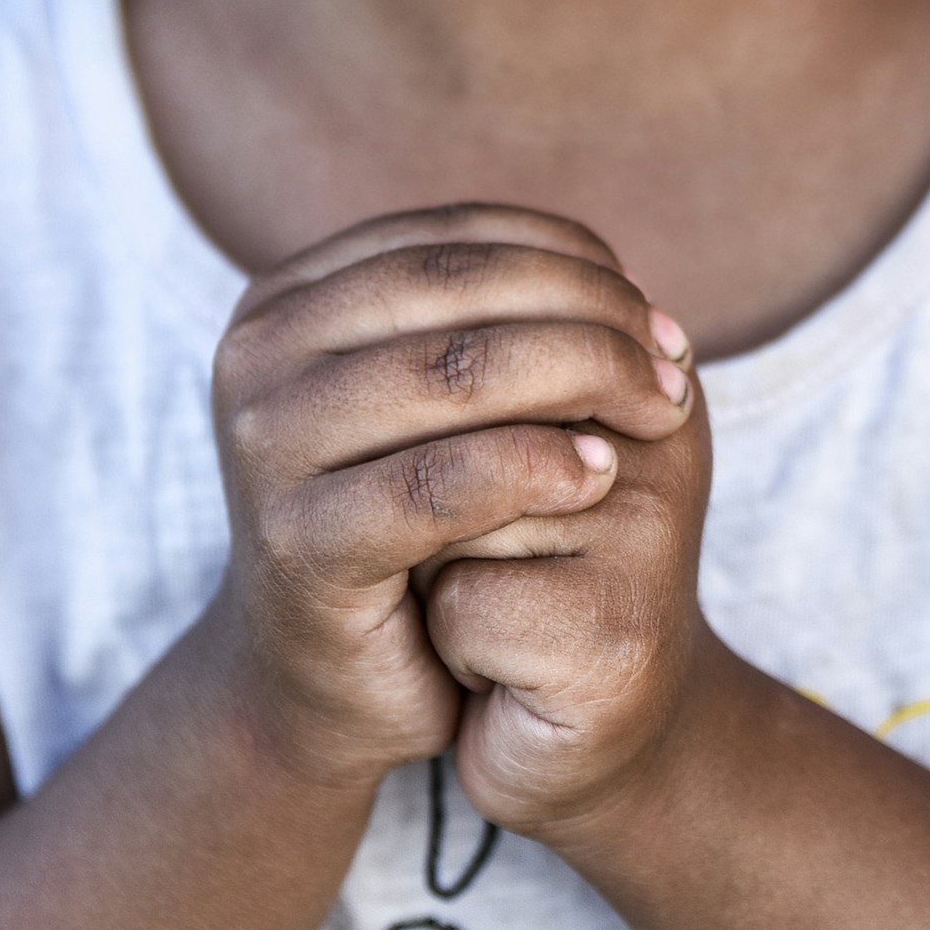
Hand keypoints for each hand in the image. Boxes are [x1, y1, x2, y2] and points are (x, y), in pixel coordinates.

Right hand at [204, 205, 696, 788]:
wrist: (323, 689)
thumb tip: (629, 285)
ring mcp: (266, 446)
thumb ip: (498, 327)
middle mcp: (256, 354)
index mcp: (287, 298)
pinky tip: (600, 475)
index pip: (453, 240)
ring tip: (658, 410)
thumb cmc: (403, 530)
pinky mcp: (295, 541)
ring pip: (450, 373)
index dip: (568, 260)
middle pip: (455, 292)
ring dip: (579, 376)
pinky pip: (436, 482)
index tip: (654, 307)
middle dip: (586, 315)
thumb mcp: (439, 409)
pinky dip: (532, 466)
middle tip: (672, 360)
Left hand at [420, 300, 712, 841]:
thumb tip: (411, 332)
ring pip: (453, 515)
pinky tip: (504, 668)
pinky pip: (463, 605)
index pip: (477, 351)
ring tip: (491, 599)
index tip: (478, 479)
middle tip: (472, 550)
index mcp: (642, 379)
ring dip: (437, 570)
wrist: (589, 744)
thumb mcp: (512, 466)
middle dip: (432, 495)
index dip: (439, 429)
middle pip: (460, 426)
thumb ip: (484, 387)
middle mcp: (664, 447)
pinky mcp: (614, 640)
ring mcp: (648, 543)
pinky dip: (455, 644)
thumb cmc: (528, 589)